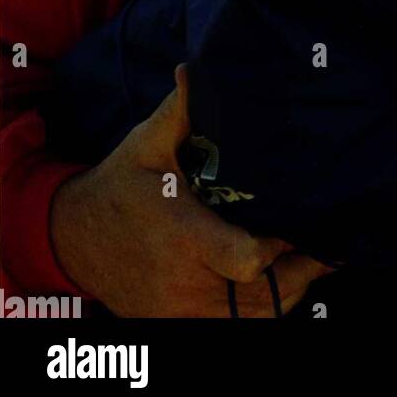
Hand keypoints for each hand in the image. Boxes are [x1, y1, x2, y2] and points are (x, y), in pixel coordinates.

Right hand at [49, 64, 333, 316]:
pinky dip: (260, 310)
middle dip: (298, 270)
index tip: (294, 222)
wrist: (72, 238)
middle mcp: (185, 282)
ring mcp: (181, 311)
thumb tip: (195, 68)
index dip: (277, 247)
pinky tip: (278, 280)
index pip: (246, 260)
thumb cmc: (120, 186)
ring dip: (286, 292)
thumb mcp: (146, 145)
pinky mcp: (177, 324)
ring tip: (312, 259)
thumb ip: (180, 111)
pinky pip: (231, 328)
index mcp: (183, 236)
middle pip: (262, 296)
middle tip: (323, 242)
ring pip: (252, 318)